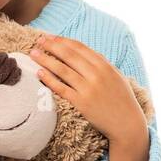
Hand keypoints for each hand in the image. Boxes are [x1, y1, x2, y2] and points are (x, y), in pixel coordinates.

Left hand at [28, 33, 148, 151]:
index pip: (80, 48)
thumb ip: (101, 63)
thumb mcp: (116, 76)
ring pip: (62, 70)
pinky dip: (49, 79)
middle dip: (51, 45)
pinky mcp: (81, 103)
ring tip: (33, 53)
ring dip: (45, 60)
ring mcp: (88, 89)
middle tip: (38, 40)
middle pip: (69, 55)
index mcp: (105, 65)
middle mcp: (96, 75)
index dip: (63, 40)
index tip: (50, 36)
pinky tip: (40, 73)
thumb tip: (83, 52)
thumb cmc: (121, 99)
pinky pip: (62, 88)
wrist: (127, 124)